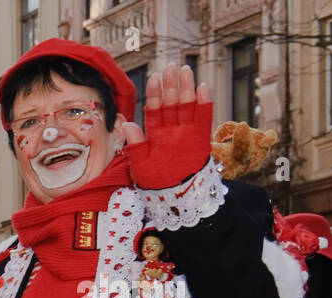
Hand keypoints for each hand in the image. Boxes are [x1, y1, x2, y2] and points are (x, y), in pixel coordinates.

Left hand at [122, 64, 213, 189]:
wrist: (177, 196)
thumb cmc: (156, 182)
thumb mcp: (140, 164)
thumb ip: (135, 144)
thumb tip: (127, 123)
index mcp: (155, 135)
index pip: (154, 110)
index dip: (154, 94)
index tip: (153, 77)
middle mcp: (171, 130)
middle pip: (171, 103)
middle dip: (170, 85)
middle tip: (170, 66)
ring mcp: (187, 132)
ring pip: (187, 105)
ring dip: (186, 88)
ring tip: (184, 70)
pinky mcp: (201, 137)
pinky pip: (204, 117)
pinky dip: (204, 103)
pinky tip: (203, 87)